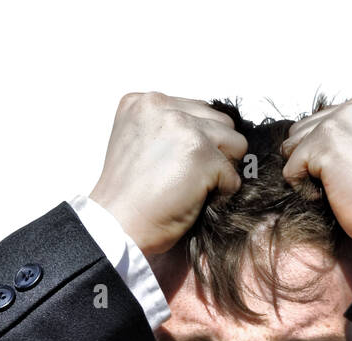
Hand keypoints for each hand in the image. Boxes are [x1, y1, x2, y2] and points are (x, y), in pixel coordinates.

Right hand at [89, 93, 247, 255]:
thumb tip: (211, 132)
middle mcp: (163, 107)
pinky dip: (221, 193)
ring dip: (221, 169)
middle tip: (188, 177)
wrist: (116, 226)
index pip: (197, 110)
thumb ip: (167, 129)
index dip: (197, 141)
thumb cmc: (127, 197)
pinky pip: (233, 175)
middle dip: (215, 150)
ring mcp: (185, 128)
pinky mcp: (202, 154)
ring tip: (192, 186)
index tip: (179, 164)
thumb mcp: (139, 144)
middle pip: (220, 121)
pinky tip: (193, 200)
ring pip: (235, 143)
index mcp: (143, 102)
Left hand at [281, 91, 351, 258]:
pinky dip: (304, 190)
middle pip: (302, 129)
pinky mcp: (325, 143)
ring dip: (308, 173)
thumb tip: (310, 137)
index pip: (322, 120)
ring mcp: (340, 121)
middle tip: (349, 181)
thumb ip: (350, 133)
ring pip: (292, 147)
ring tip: (341, 186)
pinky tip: (336, 194)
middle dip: (314, 160)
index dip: (329, 153)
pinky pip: (290, 170)